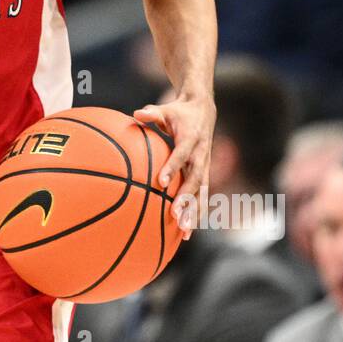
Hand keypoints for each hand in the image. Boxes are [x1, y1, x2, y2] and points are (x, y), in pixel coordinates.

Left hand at [134, 93, 214, 239]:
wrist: (204, 109)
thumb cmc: (179, 111)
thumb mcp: (166, 109)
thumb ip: (152, 113)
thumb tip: (136, 114)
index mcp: (191, 139)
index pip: (181, 155)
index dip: (173, 168)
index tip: (161, 183)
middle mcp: (201, 155)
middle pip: (196, 179)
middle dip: (186, 198)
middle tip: (175, 215)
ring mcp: (205, 165)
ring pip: (202, 193)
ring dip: (194, 212)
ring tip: (184, 232)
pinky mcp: (205, 173)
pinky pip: (202, 196)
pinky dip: (196, 213)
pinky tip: (186, 232)